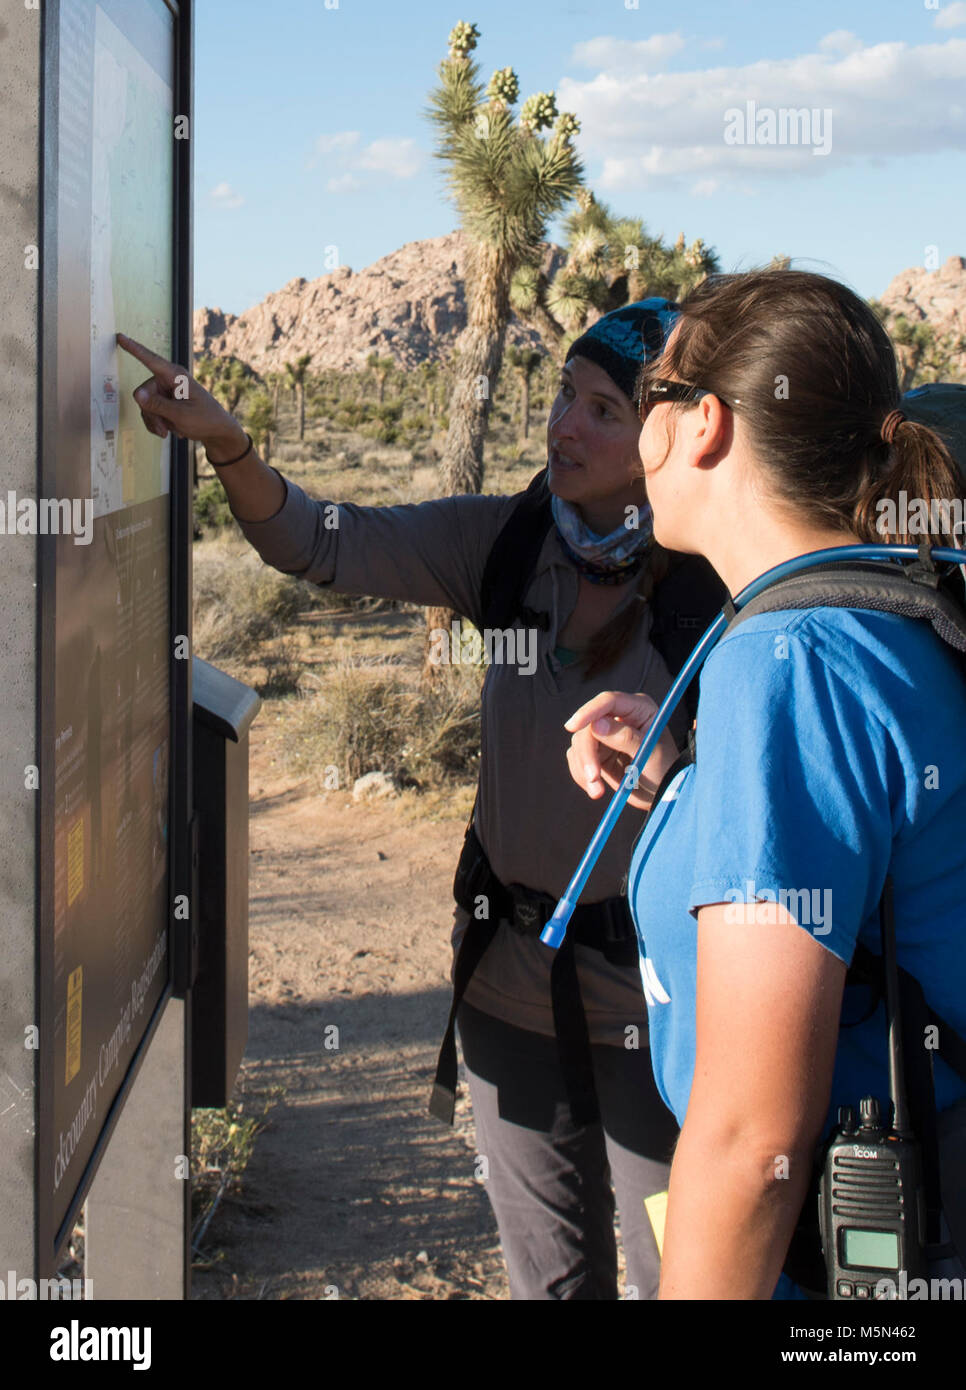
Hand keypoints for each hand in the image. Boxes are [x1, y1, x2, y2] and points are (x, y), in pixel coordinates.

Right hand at [116, 332, 244, 451]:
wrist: (217, 431)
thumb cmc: (205, 420)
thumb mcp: (181, 415)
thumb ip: (158, 405)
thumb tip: (137, 395)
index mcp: (176, 376)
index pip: (150, 360)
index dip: (133, 348)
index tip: (120, 336)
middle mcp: (169, 380)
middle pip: (144, 393)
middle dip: (151, 413)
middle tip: (164, 430)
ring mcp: (166, 390)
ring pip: (145, 404)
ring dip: (154, 421)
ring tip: (168, 432)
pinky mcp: (165, 401)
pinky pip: (150, 411)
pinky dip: (157, 423)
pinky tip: (170, 430)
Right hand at [564, 690, 679, 810]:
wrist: (663, 793)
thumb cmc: (665, 770)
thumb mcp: (650, 754)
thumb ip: (625, 737)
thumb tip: (597, 725)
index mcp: (638, 709)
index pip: (608, 702)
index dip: (589, 711)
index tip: (572, 726)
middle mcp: (619, 717)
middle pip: (589, 726)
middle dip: (588, 754)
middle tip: (593, 777)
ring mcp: (606, 734)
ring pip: (580, 743)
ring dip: (584, 768)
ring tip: (598, 791)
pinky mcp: (597, 751)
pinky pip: (577, 758)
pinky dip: (582, 775)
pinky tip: (596, 789)